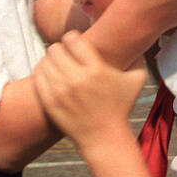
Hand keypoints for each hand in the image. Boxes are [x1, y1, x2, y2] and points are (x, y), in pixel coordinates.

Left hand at [33, 32, 146, 148]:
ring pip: (44, 61)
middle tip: (66, 55)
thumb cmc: (121, 108)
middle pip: (55, 48)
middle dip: (61, 49)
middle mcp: (77, 79)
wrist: (104, 138)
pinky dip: (42, 72)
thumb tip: (136, 42)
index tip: (76, 44)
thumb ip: (138, 58)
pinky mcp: (50, 103)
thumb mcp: (136, 81)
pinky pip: (38, 76)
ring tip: (58, 65)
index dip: (73, 38)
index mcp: (97, 70)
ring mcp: (61, 92)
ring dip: (51, 61)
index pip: (72, 39)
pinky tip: (50, 75)